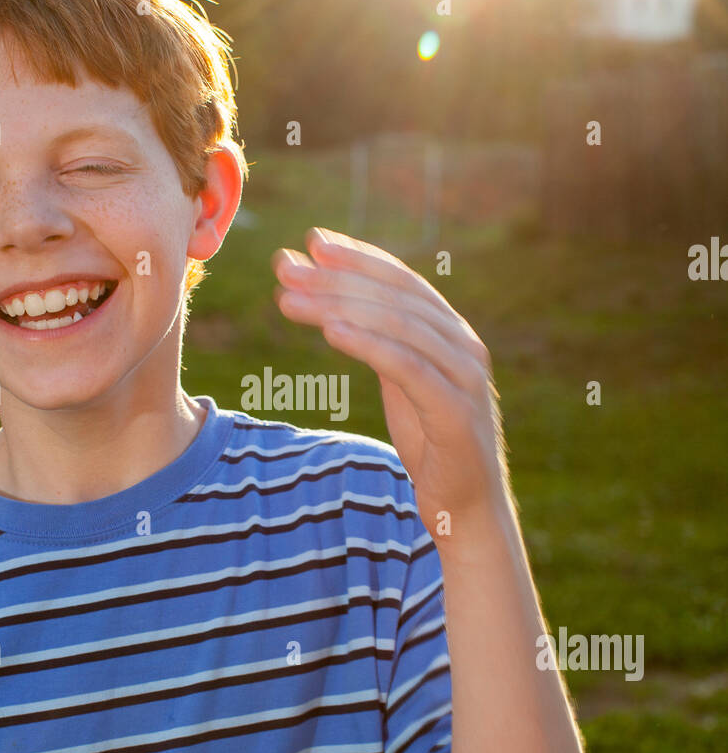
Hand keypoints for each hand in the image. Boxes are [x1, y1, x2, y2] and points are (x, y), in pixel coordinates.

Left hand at [272, 227, 509, 539]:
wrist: (466, 510)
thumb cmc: (433, 446)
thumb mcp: (404, 386)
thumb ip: (386, 345)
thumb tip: (340, 309)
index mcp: (452, 333)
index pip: (402, 281)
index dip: (358, 257)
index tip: (311, 242)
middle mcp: (464, 345)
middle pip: (395, 297)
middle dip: (336, 278)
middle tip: (286, 266)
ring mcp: (465, 376)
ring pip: (398, 326)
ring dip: (338, 306)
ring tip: (289, 299)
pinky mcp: (455, 411)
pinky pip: (407, 368)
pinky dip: (368, 344)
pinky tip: (330, 331)